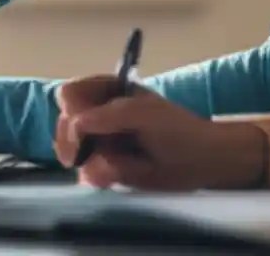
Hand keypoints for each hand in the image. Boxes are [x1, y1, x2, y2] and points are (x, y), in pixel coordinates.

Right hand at [54, 76, 267, 190]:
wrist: (204, 163)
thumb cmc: (179, 130)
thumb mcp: (144, 115)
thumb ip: (108, 115)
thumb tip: (75, 125)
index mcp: (109, 92)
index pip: (70, 94)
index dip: (71, 110)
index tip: (80, 127)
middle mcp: (100, 116)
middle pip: (64, 124)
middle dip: (74, 142)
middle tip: (83, 155)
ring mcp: (102, 143)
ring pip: (72, 153)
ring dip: (88, 162)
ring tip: (112, 168)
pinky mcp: (108, 168)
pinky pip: (87, 174)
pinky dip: (96, 176)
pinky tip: (112, 177)